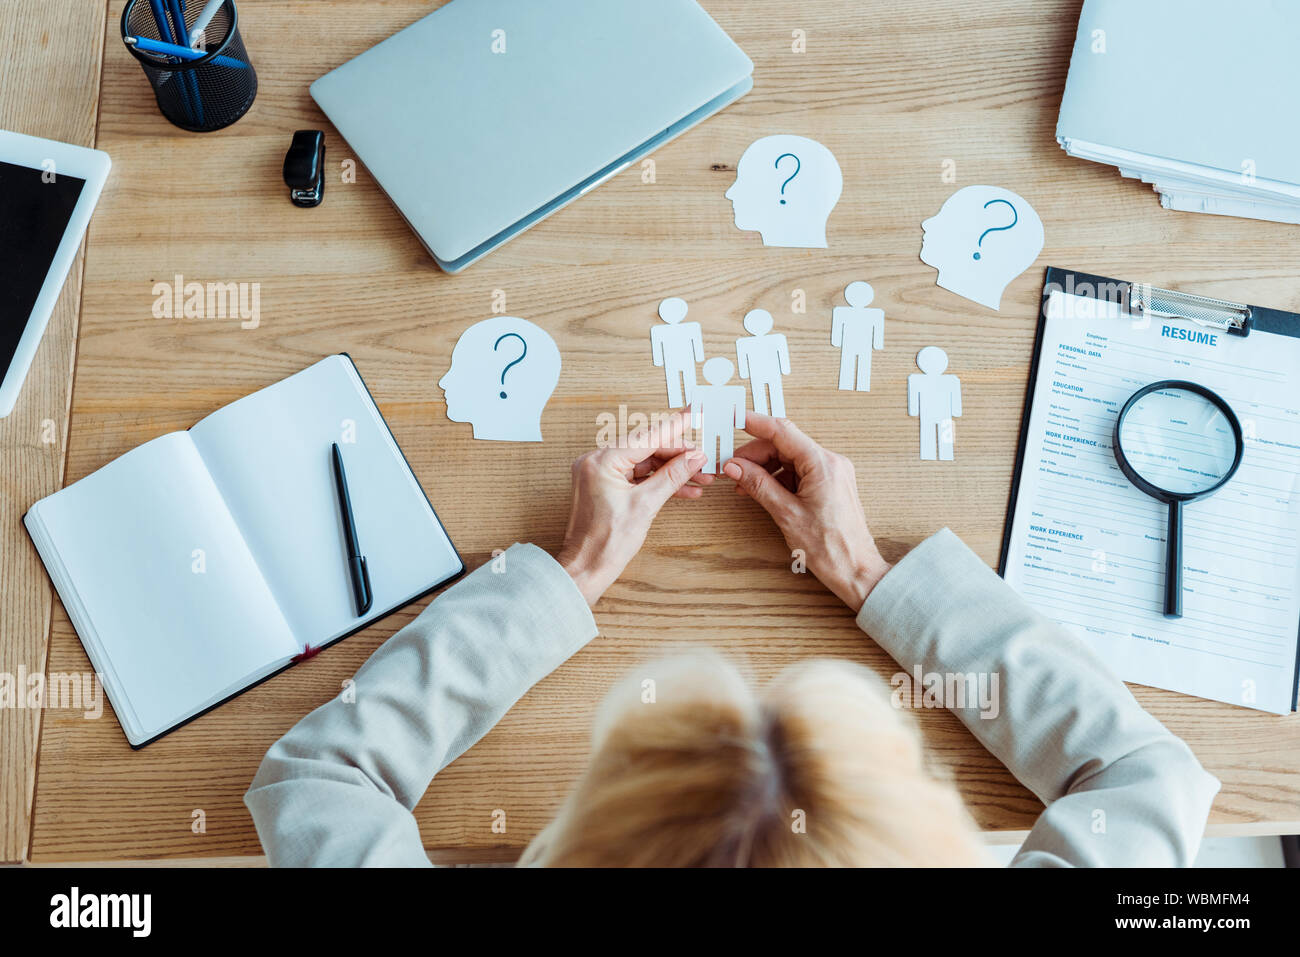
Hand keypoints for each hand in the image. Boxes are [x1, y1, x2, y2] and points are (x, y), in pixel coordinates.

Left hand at [558, 411, 710, 604]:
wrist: (586, 568)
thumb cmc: (605, 543)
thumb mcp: (646, 506)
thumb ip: (672, 477)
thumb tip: (694, 458)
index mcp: (602, 461)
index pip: (647, 437)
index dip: (675, 427)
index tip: (693, 413)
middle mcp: (596, 462)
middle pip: (647, 449)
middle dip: (678, 455)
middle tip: (704, 458)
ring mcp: (599, 474)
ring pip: (644, 463)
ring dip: (672, 471)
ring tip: (701, 477)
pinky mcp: (604, 486)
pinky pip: (636, 477)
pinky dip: (658, 482)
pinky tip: (684, 489)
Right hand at [722, 412, 890, 609]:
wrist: (856, 571)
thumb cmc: (830, 548)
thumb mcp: (786, 514)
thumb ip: (758, 485)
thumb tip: (735, 466)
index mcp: (822, 465)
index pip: (783, 431)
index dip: (755, 423)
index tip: (734, 419)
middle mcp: (830, 462)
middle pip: (784, 444)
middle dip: (755, 454)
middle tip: (730, 468)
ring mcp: (832, 473)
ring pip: (790, 458)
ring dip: (764, 467)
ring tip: (742, 485)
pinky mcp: (830, 484)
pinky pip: (799, 471)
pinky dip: (777, 478)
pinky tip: (761, 491)